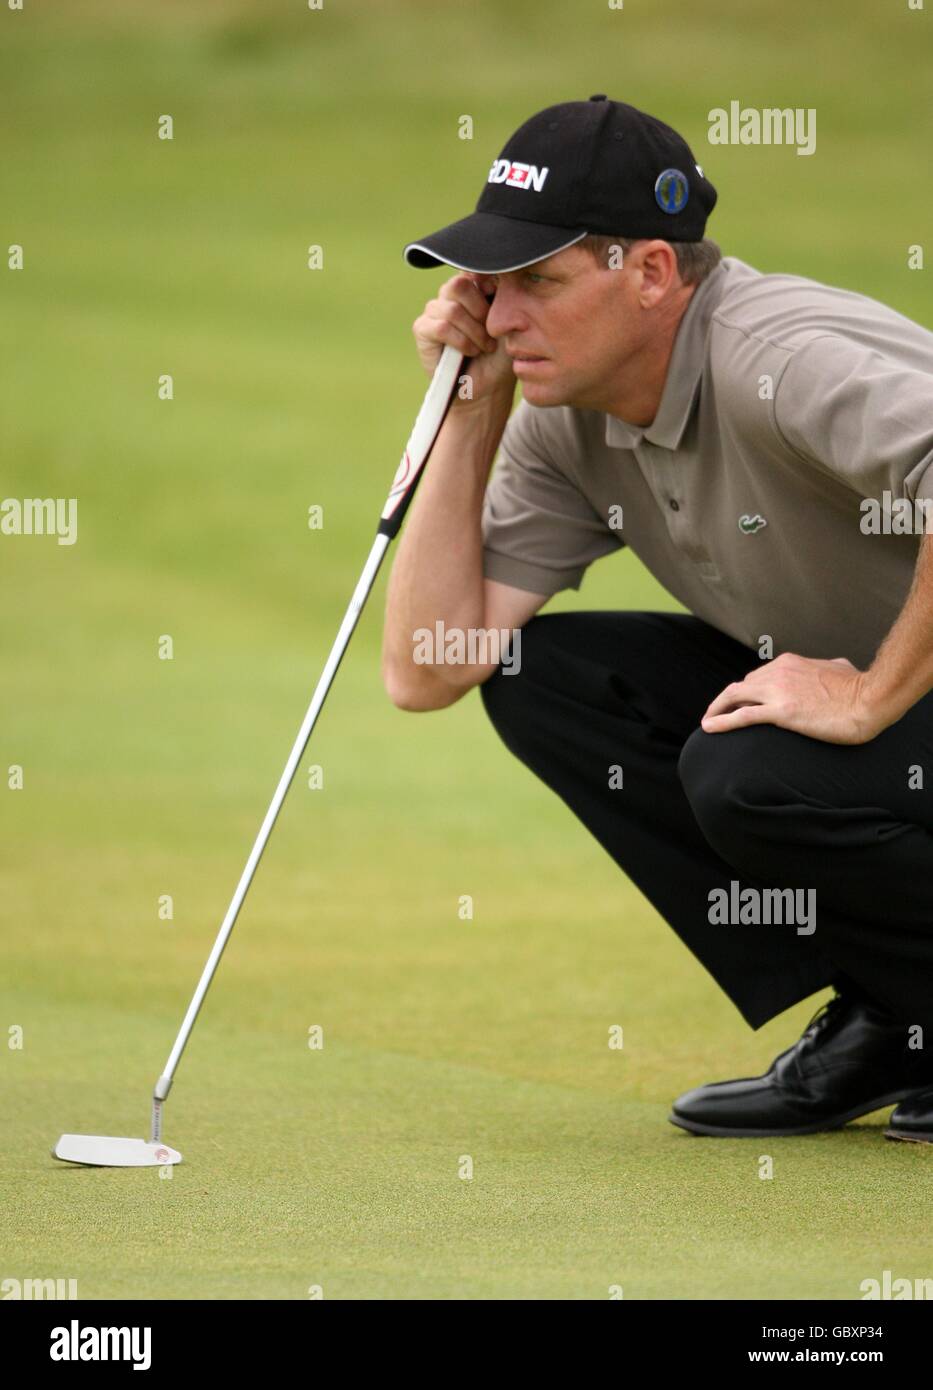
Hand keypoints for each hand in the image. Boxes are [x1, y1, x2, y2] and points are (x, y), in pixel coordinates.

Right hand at [412, 274, 513, 405]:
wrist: (489, 385)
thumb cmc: (501, 354)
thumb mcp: (510, 320)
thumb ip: (500, 293)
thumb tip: (489, 275)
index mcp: (471, 286)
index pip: (473, 270)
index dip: (488, 287)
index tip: (499, 310)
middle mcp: (450, 295)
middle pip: (459, 285)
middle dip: (481, 312)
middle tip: (492, 333)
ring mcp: (434, 310)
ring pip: (452, 309)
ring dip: (473, 332)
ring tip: (484, 347)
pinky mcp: (422, 329)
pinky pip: (441, 327)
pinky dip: (460, 341)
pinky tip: (469, 351)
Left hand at [700, 653, 883, 744]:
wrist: (869, 700)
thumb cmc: (859, 689)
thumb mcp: (839, 668)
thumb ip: (828, 667)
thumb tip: (835, 667)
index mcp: (790, 663)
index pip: (757, 675)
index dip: (744, 690)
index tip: (737, 701)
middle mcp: (779, 672)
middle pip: (742, 686)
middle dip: (727, 700)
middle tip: (717, 714)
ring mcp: (778, 691)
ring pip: (735, 697)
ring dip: (717, 709)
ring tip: (707, 721)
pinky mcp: (781, 711)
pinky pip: (743, 716)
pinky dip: (722, 720)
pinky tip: (708, 727)